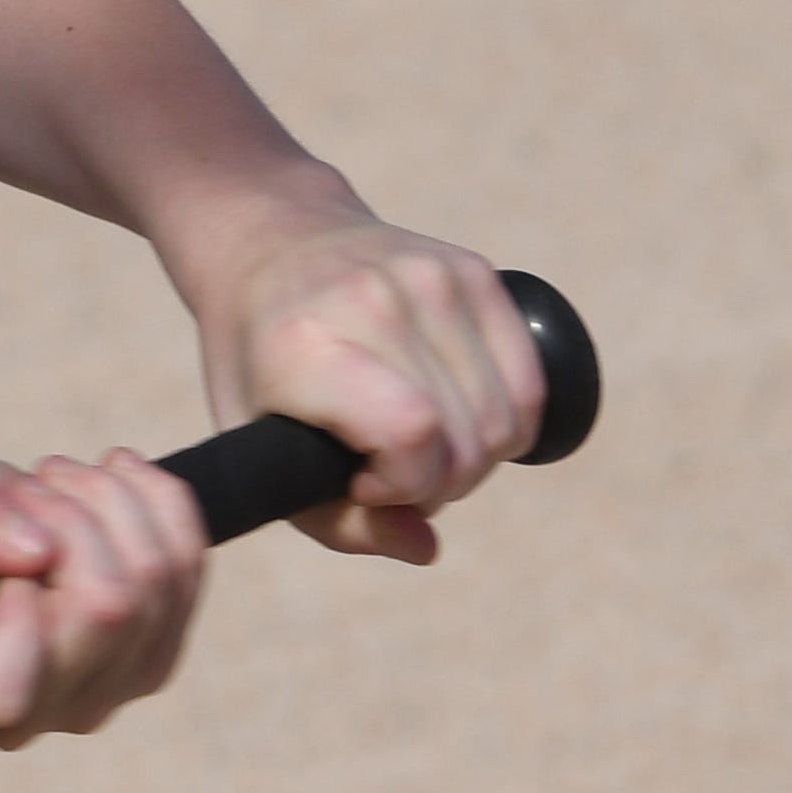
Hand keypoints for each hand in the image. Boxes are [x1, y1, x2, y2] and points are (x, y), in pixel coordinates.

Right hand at [0, 450, 209, 745]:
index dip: (15, 611)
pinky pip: (188, 567)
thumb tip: (35, 551)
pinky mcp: (151, 665)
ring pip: (153, 582)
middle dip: (70, 515)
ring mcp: (99, 700)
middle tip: (28, 485)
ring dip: (109, 499)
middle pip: (104, 610)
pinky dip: (158, 501)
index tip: (3, 559)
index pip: (2, 689)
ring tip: (57, 478)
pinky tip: (114, 475)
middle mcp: (27, 721)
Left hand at [193, 213, 540, 562]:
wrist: (272, 245)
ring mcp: (435, 277)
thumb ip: (340, 522)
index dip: (402, 485)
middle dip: (440, 483)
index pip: (411, 434)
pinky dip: (505, 424)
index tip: (363, 480)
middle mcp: (377, 299)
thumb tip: (425, 546)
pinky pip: (529, 384)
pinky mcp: (476, 271)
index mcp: (308, 344)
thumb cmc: (262, 366)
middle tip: (392, 470)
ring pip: (507, 418)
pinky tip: (456, 417)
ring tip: (420, 444)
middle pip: (468, 439)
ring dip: (473, 458)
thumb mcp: (263, 451)